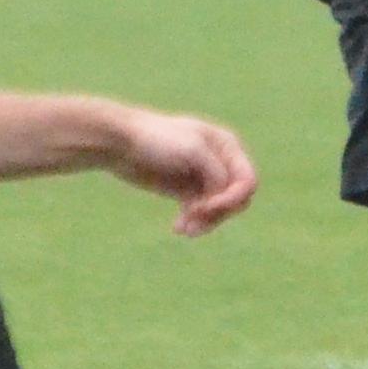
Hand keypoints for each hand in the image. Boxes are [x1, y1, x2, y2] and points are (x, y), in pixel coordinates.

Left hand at [111, 109, 257, 235]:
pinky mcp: (187, 192)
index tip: (206, 207)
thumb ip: (216, 172)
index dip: (232, 199)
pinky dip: (194, 224)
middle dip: (219, 212)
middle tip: (194, 217)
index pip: (247, 181)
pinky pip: (202, 215)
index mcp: (227, 147)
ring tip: (184, 229)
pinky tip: (178, 228)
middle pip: (237, 199)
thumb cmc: (156, 139)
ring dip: (206, 223)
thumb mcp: (193, 150)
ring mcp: (204, 179)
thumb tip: (223, 198)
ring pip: (220, 211)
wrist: (120, 143)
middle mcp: (220, 163)